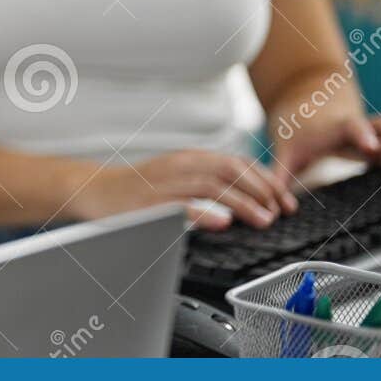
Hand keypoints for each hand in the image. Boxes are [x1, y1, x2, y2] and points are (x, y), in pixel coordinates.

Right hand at [69, 149, 297, 230]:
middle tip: (281, 211)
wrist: (94, 190)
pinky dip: (205, 213)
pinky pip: (181, 206)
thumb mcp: (177, 177)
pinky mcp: (150, 203)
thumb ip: (208, 181)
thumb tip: (250, 194)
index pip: (238, 162)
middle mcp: (180, 166)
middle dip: (262, 190)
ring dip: (243, 202)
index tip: (286, 200)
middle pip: (230, 170)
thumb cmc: (138, 189)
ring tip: (264, 218)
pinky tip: (222, 222)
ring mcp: (164, 184)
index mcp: (189, 158)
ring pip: (212, 186)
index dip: (267, 180)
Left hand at [271, 113, 380, 188]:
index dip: (364, 136)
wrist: (308, 105)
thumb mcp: (287, 151)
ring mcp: (375, 133)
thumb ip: (281, 176)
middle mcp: (362, 128)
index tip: (371, 146)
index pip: (355, 128)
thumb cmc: (299, 132)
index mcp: (339, 128)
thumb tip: (280, 207)